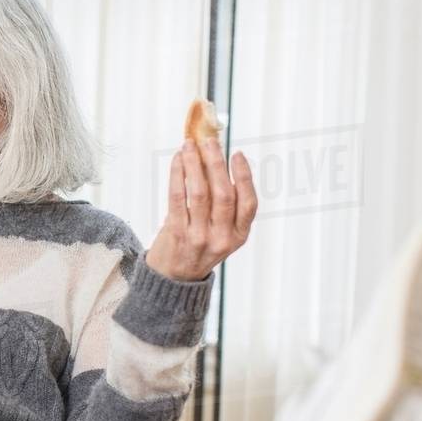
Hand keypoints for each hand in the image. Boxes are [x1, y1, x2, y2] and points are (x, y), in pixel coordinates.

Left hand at [144, 138, 256, 281]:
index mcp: (239, 236)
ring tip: (189, 146)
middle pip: (224, 193)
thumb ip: (223, 206)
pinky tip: (178, 161)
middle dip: (217, 163)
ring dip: (194, 164)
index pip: (249, 203)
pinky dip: (177, 175)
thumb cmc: (197, 247)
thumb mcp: (221, 234)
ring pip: (200, 193)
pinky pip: (178, 198)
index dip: (244, 176)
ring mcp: (199, 237)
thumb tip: (215, 159)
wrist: (172, 278)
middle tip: (209, 141)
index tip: (237, 154)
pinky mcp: (177, 233)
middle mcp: (222, 238)